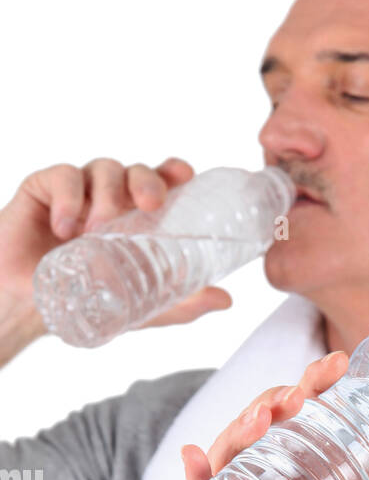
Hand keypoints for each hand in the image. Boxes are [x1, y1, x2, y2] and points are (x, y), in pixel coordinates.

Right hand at [0, 157, 231, 329]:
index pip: (160, 181)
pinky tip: (66, 227)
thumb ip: (180, 302)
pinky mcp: (43, 189)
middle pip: (135, 171)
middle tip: (151, 204)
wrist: (31, 309)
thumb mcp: (139, 307)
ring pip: (102, 170)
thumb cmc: (87, 298)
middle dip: (146, 180)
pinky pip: (61, 178)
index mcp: (136, 215)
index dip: (173, 172)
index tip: (184, 176)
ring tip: (100, 230)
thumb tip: (226, 300)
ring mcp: (78, 191)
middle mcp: (111, 197)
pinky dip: (68, 199)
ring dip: (108, 195)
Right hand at [180, 350, 368, 479]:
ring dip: (241, 429)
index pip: (304, 417)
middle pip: (262, 426)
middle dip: (275, 399)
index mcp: (308, 473)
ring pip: (231, 455)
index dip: (313, 385)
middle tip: (298, 393)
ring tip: (263, 416)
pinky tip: (193, 457)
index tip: (334, 365)